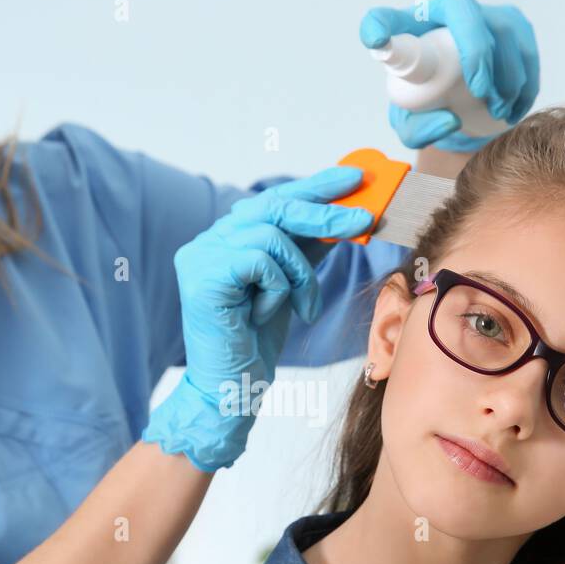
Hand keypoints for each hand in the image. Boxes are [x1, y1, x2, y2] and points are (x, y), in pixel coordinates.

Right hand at [141, 168, 373, 471]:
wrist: (230, 386)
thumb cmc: (256, 340)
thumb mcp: (289, 283)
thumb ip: (306, 248)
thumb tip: (345, 215)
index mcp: (226, 238)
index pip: (275, 200)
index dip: (316, 186)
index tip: (355, 177)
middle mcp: (208, 240)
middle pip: (274, 206)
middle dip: (324, 211)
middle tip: (364, 218)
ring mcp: (201, 255)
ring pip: (272, 236)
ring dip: (300, 273)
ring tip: (302, 305)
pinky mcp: (203, 275)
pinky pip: (260, 261)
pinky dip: (278, 288)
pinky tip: (266, 314)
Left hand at [360, 0, 539, 151]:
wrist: (458, 98)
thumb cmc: (428, 103)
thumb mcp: (412, 125)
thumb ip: (417, 130)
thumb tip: (450, 120)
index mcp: (411, 29)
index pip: (386, 18)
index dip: (380, 26)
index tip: (378, 43)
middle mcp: (447, 11)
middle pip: (465, 12)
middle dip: (479, 53)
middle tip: (483, 94)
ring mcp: (484, 14)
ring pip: (503, 29)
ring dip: (509, 72)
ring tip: (501, 110)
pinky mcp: (513, 25)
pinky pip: (526, 45)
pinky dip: (526, 78)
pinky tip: (516, 105)